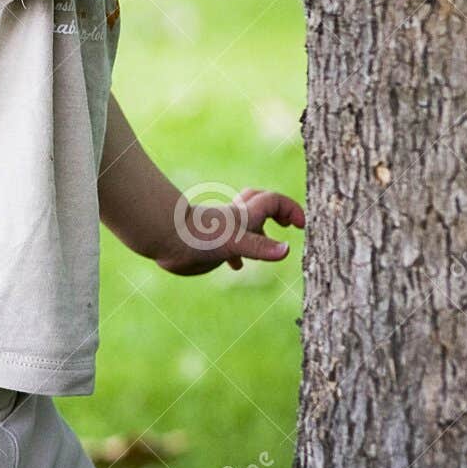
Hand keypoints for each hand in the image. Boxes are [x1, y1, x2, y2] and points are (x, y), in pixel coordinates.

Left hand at [157, 187, 305, 276]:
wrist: (165, 238)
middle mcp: (235, 220)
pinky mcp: (210, 243)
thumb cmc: (199, 237)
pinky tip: (236, 266)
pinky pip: (228, 244)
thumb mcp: (235, 242)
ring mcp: (222, 231)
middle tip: (287, 224)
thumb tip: (287, 250)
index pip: (273, 201)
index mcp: (244, 216)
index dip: (289, 208)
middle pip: (260, 203)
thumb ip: (260, 246)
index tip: (301, 226)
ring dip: (259, 232)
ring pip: (244, 224)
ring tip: (269, 248)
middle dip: (276, 210)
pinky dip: (237, 253)